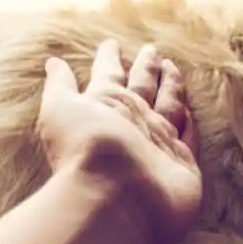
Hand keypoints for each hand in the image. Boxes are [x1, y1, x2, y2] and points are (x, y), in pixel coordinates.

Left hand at [36, 41, 201, 243]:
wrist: (115, 199)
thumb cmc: (85, 150)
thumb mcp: (60, 109)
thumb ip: (60, 86)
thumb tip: (53, 63)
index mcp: (106, 105)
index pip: (108, 74)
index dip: (109, 59)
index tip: (111, 43)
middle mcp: (131, 123)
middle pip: (142, 87)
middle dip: (145, 68)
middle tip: (151, 49)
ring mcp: (157, 143)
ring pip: (168, 106)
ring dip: (170, 87)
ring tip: (170, 66)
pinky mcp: (181, 164)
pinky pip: (187, 136)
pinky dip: (188, 124)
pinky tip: (188, 112)